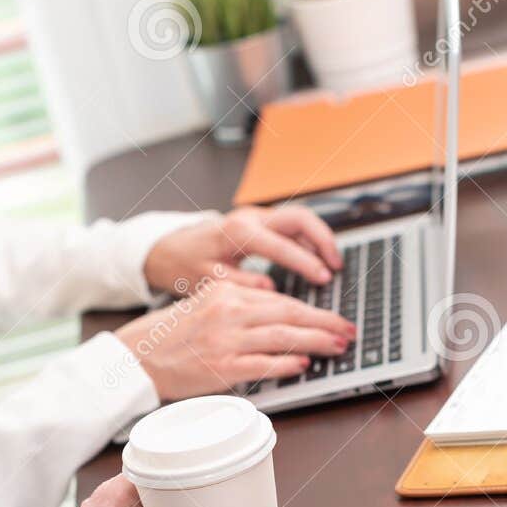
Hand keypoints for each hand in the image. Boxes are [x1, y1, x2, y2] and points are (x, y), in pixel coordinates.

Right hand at [115, 280, 354, 400]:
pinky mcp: (221, 366)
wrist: (138, 356)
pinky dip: (286, 363)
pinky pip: (263, 364)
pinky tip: (303, 364)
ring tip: (336, 348)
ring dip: (315, 342)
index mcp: (227, 293)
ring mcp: (226, 340)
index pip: (281, 300)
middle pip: (289, 315)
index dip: (314, 311)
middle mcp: (229, 312)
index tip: (335, 318)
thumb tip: (282, 317)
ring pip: (282, 337)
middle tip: (348, 331)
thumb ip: (241, 306)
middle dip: (325, 324)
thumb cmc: (172, 334)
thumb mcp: (206, 305)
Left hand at [143, 206, 342, 295]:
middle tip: (337, 266)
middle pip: (299, 217)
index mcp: (237, 232)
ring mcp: (257, 218)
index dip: (305, 261)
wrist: (169, 247)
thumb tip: (270, 288)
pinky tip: (318, 260)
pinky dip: (309, 240)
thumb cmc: (185, 264)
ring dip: (320, 239)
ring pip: (300, 219)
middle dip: (323, 239)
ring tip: (334, 264)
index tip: (323, 278)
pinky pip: (293, 226)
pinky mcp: (261, 223)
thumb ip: (239, 283)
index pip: (280, 243)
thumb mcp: (206, 279)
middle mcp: (250, 219)